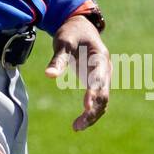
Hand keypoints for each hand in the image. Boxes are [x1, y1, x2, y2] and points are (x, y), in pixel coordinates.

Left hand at [44, 14, 111, 130]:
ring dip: (92, 115)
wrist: (80, 26)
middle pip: (104, 95)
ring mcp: (103, 77)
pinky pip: (97, 100)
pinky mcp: (97, 82)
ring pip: (103, 101)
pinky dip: (91, 111)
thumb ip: (58, 59)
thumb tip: (48, 75)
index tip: (86, 106)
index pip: (100, 79)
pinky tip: (80, 122)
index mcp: (100, 58)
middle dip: (93, 111)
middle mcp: (105, 69)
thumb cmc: (71, 33)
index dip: (94, 93)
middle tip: (77, 125)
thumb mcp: (63, 42)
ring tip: (76, 127)